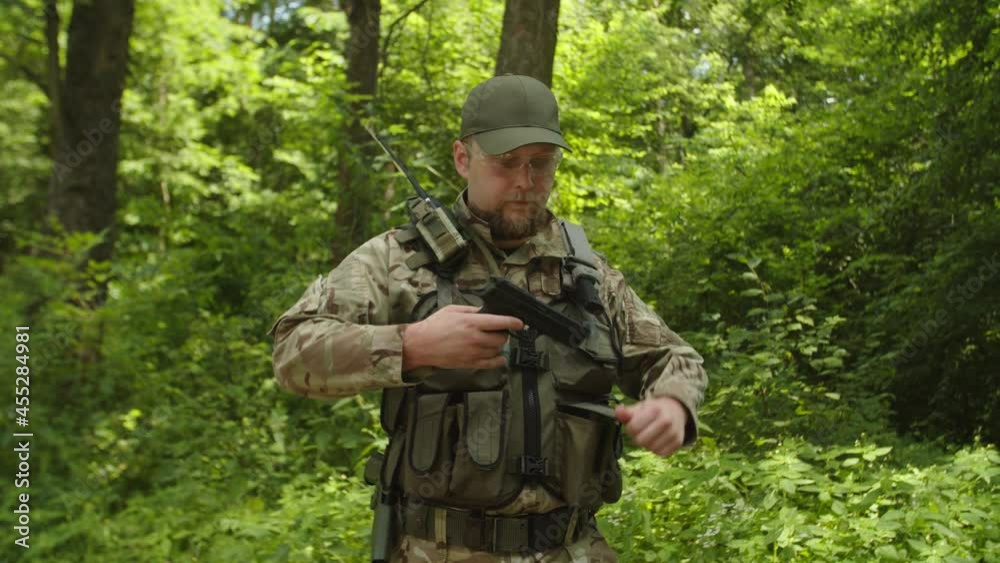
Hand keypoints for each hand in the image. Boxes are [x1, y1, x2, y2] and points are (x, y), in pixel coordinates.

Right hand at [403, 305, 523, 370]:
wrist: (420, 345)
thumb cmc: (434, 325)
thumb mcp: (452, 310)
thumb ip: (472, 310)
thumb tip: (486, 311)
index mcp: (471, 322)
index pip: (500, 322)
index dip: (514, 322)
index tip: (520, 323)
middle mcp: (475, 338)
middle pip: (501, 338)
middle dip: (503, 334)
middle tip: (497, 331)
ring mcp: (473, 352)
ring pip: (497, 351)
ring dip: (498, 346)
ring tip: (490, 341)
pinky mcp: (469, 363)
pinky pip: (491, 364)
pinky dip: (498, 360)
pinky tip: (499, 357)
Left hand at [615, 396, 687, 456]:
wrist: (675, 411)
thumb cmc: (653, 410)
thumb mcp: (640, 408)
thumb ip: (627, 412)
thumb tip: (618, 411)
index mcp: (655, 409)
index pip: (633, 428)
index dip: (630, 429)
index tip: (634, 425)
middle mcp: (666, 420)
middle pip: (641, 440)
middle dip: (637, 437)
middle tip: (641, 431)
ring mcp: (674, 432)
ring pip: (651, 448)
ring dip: (647, 444)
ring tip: (650, 435)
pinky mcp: (678, 443)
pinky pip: (661, 453)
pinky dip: (656, 449)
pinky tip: (657, 440)